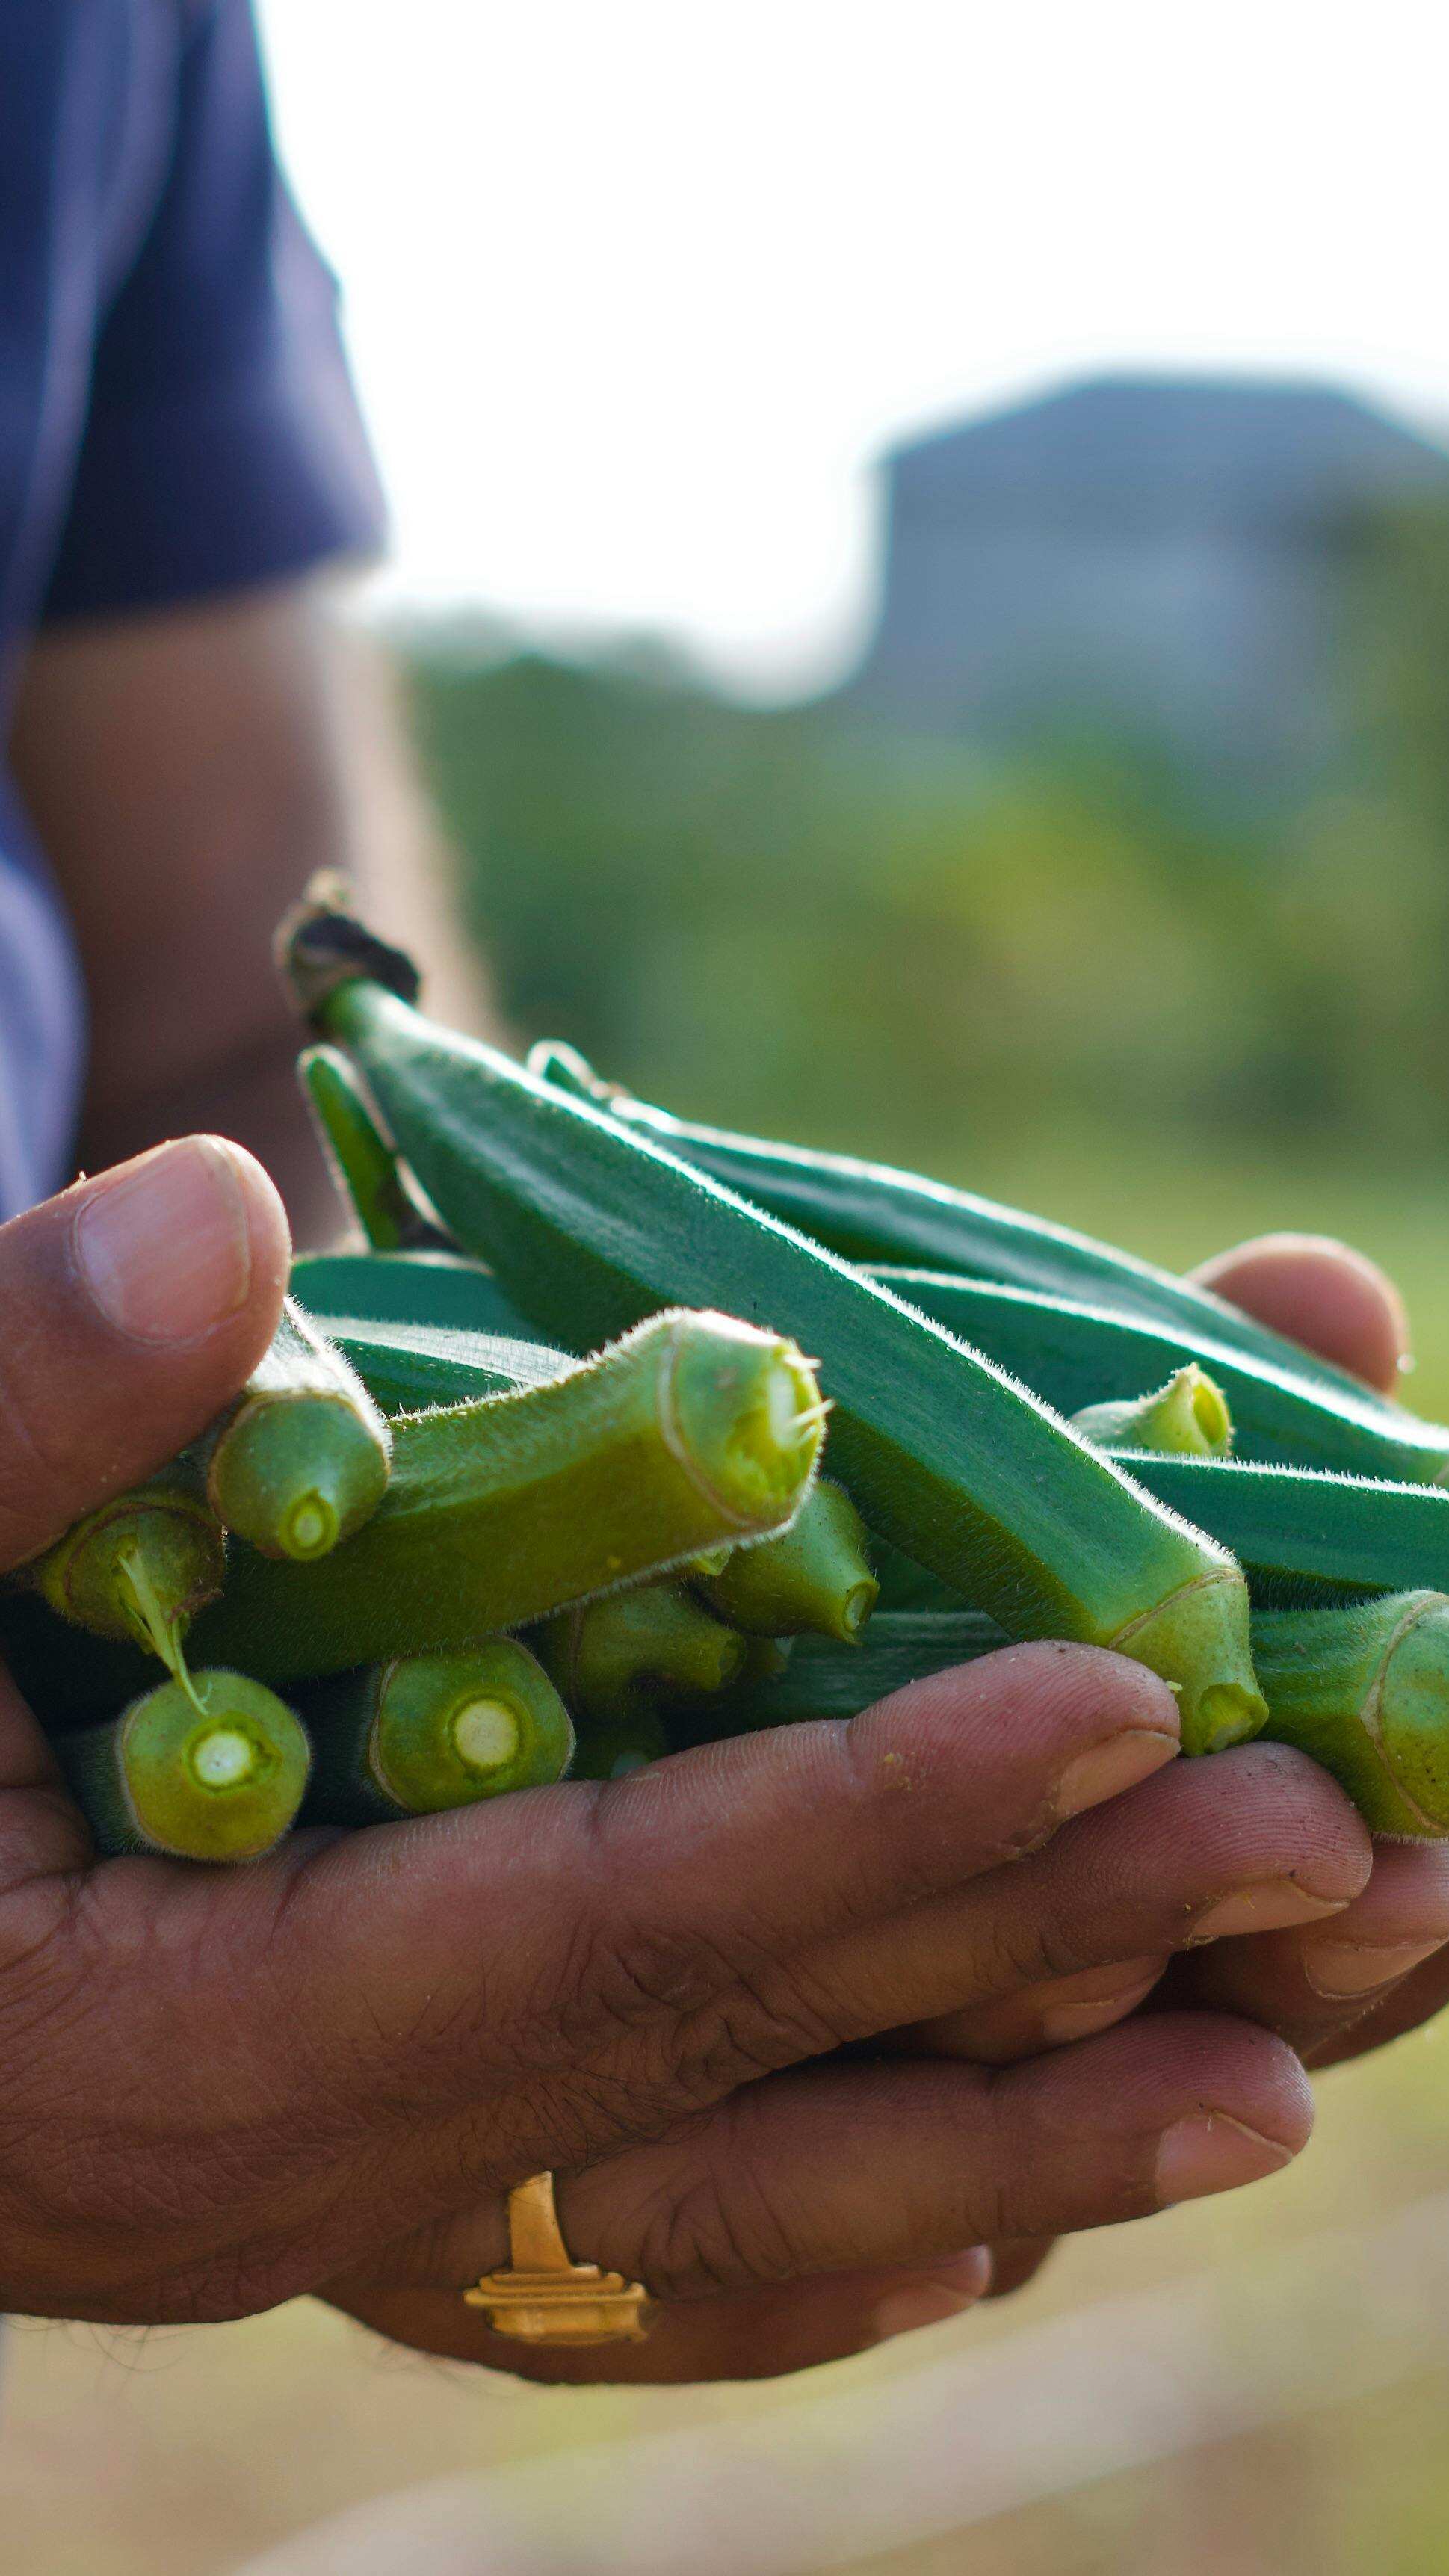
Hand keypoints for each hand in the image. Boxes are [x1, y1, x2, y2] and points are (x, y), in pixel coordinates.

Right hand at [0, 1149, 1365, 2387]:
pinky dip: (854, 2209)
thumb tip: (211, 1227)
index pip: (598, 1929)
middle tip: (1344, 1844)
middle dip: (1042, 1946)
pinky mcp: (376, 2181)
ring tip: (1293, 2042)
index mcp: (189, 2041)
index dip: (865, 1817)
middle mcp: (305, 2177)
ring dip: (1023, 2106)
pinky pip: (657, 2245)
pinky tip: (1019, 2188)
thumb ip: (8, 1415)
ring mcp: (353, 2209)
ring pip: (744, 2186)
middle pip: (739, 2063)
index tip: (1127, 1700)